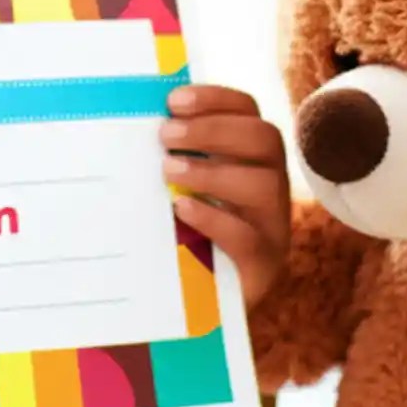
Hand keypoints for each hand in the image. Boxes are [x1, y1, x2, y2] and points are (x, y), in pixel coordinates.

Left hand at [161, 86, 289, 307]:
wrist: (199, 307)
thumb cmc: (183, 237)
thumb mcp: (178, 191)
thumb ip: (171, 158)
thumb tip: (134, 121)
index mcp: (251, 160)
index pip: (248, 113)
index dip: (216, 99)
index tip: (173, 101)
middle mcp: (270, 187)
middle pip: (264, 139)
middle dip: (213, 131)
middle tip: (165, 136)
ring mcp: (272, 227)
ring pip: (264, 185)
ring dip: (213, 172)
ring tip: (169, 172)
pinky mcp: (263, 266)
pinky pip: (248, 237)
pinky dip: (214, 219)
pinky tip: (181, 211)